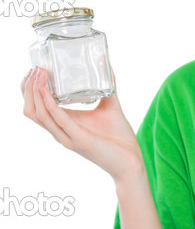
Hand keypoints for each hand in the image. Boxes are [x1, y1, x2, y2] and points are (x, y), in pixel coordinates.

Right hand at [21, 65, 143, 183]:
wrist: (131, 162)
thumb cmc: (120, 139)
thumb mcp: (110, 107)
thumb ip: (107, 88)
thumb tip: (107, 66)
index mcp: (65, 124)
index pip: (37, 108)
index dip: (30, 89)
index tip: (35, 69)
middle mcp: (62, 132)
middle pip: (32, 111)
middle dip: (28, 89)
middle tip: (34, 69)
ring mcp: (69, 137)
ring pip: (39, 116)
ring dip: (35, 93)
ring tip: (38, 74)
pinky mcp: (80, 140)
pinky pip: (59, 120)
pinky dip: (50, 105)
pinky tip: (47, 90)